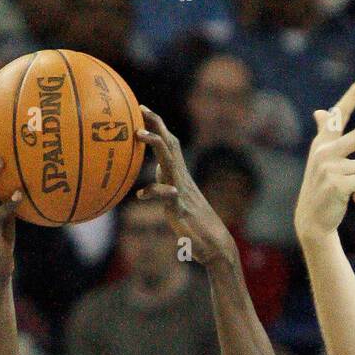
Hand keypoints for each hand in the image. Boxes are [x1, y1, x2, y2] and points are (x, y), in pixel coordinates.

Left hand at [135, 107, 234, 265]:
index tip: (143, 111)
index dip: (158, 127)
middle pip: (170, 144)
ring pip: (168, 161)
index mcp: (181, 177)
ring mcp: (181, 192)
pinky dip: (154, 191)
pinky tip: (141, 195)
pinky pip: (166, 195)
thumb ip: (165, 191)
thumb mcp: (177, 204)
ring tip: (139, 134)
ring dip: (155, 145)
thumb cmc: (197, 229)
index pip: (170, 145)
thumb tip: (151, 184)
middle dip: (156, 124)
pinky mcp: (180, 209)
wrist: (216, 246)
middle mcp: (181, 179)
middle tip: (141, 108)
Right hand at [295, 74, 354, 245]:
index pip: (339, 115)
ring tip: (354, 194)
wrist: (313, 221)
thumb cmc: (322, 190)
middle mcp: (324, 151)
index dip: (353, 95)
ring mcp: (329, 167)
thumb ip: (324, 134)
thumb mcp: (322, 160)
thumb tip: (320, 111)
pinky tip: (354, 201)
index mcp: (322, 143)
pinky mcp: (336, 183)